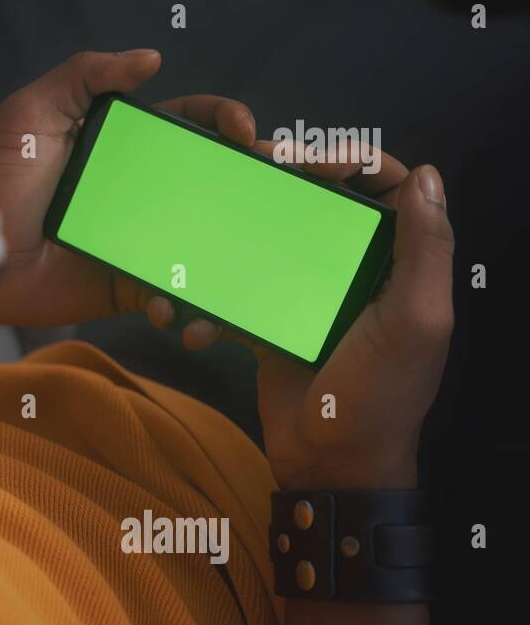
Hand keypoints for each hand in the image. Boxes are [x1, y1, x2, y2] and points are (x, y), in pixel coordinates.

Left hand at [0, 50, 255, 333]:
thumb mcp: (31, 112)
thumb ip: (84, 74)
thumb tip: (152, 58)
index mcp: (127, 145)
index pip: (193, 123)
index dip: (227, 120)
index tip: (243, 131)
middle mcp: (144, 190)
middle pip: (219, 178)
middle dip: (267, 177)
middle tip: (302, 181)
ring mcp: (143, 239)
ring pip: (212, 238)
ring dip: (244, 243)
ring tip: (261, 247)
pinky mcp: (132, 285)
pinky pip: (177, 293)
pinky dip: (190, 300)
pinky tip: (183, 304)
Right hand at [244, 145, 454, 489]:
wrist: (329, 464)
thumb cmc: (380, 395)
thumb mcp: (416, 320)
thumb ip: (425, 249)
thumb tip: (426, 174)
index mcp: (400, 266)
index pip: (387, 189)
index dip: (353, 161)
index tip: (310, 160)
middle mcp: (359, 271)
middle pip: (326, 202)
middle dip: (289, 178)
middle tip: (251, 164)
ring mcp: (313, 295)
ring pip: (279, 237)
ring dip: (246, 227)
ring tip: (213, 215)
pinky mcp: (272, 320)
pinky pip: (244, 288)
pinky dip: (220, 293)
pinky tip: (199, 306)